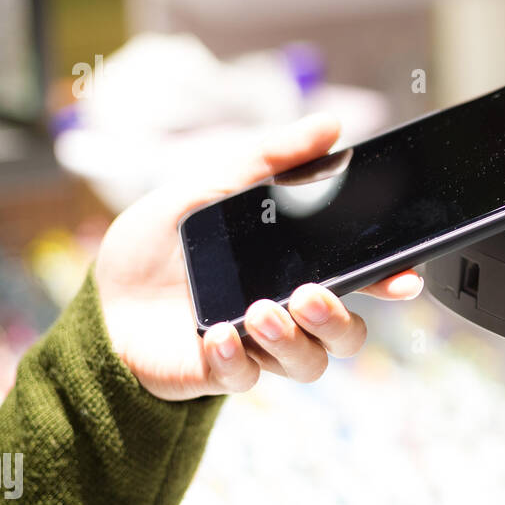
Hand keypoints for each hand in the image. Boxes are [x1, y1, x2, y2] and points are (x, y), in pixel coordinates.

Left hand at [95, 113, 421, 400]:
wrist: (101, 294)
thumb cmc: (163, 244)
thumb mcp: (214, 184)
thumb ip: (272, 158)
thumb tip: (330, 125)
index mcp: (295, 269)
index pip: (358, 279)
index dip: (388, 281)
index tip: (402, 279)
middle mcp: (285, 312)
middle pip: (346, 335)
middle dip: (337, 319)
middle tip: (307, 296)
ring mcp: (257, 347)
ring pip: (308, 364)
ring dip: (291, 340)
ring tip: (256, 313)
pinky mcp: (219, 373)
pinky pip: (247, 379)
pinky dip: (236, 358)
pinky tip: (215, 335)